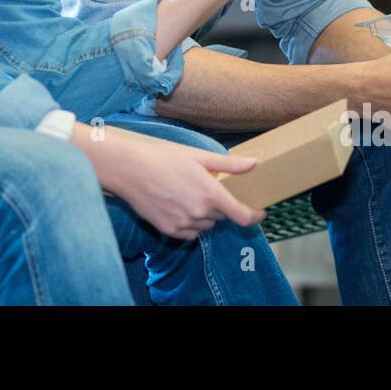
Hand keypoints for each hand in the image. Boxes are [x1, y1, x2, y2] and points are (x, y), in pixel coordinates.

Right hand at [78, 125, 264, 238]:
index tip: (260, 211)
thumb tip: (254, 164)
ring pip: (206, 225)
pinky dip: (190, 223)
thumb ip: (229, 165)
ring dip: (205, 214)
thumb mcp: (199, 157)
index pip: (243, 216)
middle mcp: (200, 213)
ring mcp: (184, 224)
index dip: (255, 216)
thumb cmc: (164, 158)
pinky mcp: (169, 230)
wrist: (130, 170)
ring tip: (188, 193)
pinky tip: (178, 205)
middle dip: (219, 205)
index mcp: (211, 194)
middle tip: (206, 188)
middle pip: (222, 216)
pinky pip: (189, 233)